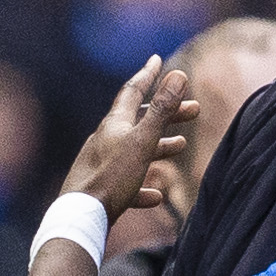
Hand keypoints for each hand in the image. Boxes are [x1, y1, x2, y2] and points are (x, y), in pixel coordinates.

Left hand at [60, 56, 197, 218]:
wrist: (81, 216)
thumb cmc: (112, 177)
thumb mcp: (142, 140)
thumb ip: (161, 109)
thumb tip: (178, 74)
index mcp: (115, 124)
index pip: (133, 91)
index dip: (149, 74)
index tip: (158, 60)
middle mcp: (107, 139)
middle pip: (141, 120)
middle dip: (168, 113)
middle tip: (194, 109)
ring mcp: (103, 164)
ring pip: (136, 150)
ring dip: (160, 146)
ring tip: (181, 145)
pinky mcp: (102, 189)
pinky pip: (127, 183)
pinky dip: (143, 186)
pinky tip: (155, 196)